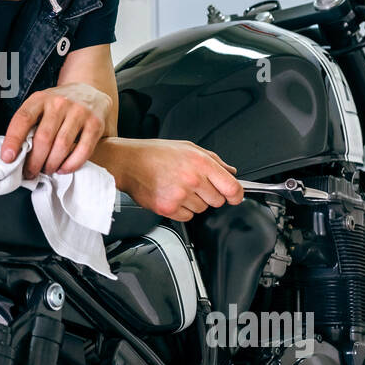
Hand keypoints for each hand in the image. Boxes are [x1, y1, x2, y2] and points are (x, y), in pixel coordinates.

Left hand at [1, 82, 112, 178]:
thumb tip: (14, 155)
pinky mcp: (95, 123)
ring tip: (46, 171)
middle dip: (34, 161)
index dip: (13, 140)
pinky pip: (83, 150)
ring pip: (62, 146)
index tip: (8, 159)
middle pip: (43, 138)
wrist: (89, 90)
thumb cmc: (58, 106)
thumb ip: (29, 125)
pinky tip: (63, 168)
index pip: (23, 119)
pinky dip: (71, 164)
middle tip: (30, 173)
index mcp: (40, 98)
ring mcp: (79, 112)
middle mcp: (59, 103)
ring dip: (51, 164)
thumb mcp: (40, 106)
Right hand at [108, 138, 242, 221]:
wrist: (127, 162)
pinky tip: (171, 195)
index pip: (232, 187)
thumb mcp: (187, 147)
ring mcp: (180, 195)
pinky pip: (187, 216)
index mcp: (200, 162)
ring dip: (194, 202)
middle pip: (217, 201)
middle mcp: (192, 179)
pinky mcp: (168, 208)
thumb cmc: (155, 153)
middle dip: (210, 195)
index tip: (234, 197)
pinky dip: (181, 209)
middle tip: (195, 185)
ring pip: (201, 209)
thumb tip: (230, 172)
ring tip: (178, 187)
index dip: (236, 195)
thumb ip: (213, 160)